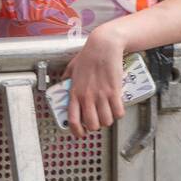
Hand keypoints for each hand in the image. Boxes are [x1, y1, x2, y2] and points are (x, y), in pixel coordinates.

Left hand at [64, 24, 125, 138]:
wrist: (104, 46)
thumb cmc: (88, 55)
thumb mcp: (72, 67)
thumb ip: (67, 79)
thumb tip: (62, 84)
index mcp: (75, 93)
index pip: (73, 120)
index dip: (77, 131)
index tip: (81, 134)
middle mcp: (87, 97)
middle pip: (93, 125)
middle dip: (96, 126)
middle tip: (98, 119)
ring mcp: (101, 95)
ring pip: (107, 121)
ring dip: (108, 119)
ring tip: (108, 112)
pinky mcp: (114, 91)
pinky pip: (119, 112)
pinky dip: (119, 113)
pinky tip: (117, 107)